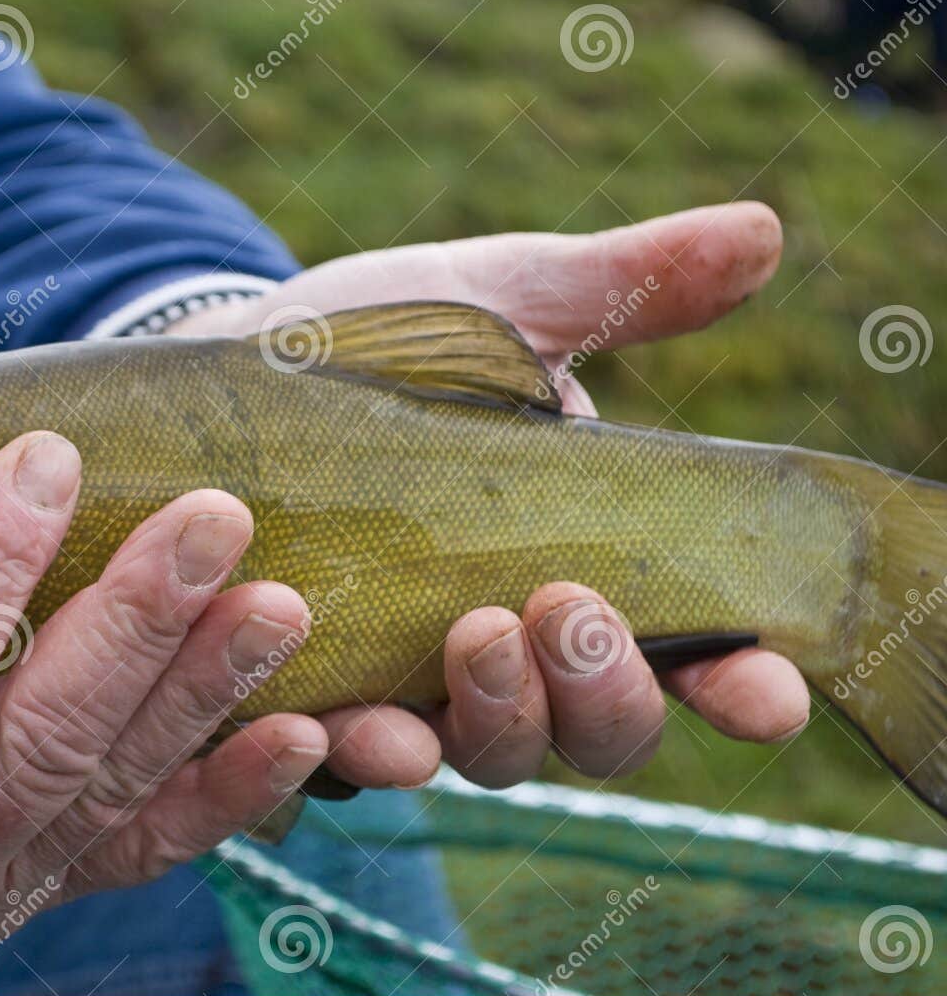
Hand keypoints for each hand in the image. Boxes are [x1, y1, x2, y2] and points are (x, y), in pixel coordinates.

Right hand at [0, 432, 326, 995]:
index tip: (43, 459)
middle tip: (210, 519)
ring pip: (104, 790)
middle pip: (36, 742)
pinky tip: (299, 735)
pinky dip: (225, 797)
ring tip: (280, 604)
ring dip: (200, 694)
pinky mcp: (35, 899)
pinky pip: (141, 852)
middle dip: (133, 626)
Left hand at [177, 202, 808, 788]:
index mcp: (581, 564)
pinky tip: (349, 726)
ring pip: (489, 756)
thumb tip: (761, 233)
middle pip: (595, 732)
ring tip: (473, 638)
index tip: (767, 694)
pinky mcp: (307, 697)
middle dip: (605, 692)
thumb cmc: (380, 344)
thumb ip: (620, 287)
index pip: (689, 655)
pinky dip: (357, 753)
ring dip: (500, 719)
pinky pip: (341, 762)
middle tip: (568, 607)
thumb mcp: (496, 305)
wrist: (227, 364)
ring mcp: (412, 686)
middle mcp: (511, 649)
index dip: (738, 687)